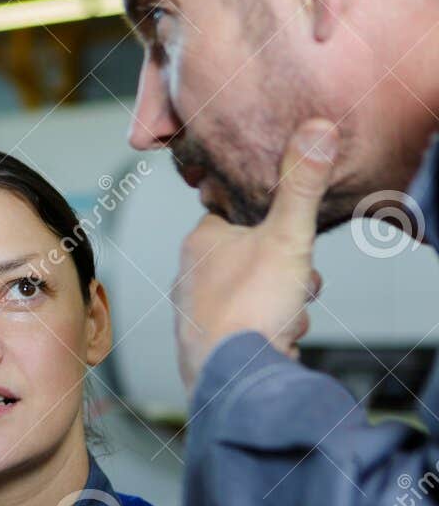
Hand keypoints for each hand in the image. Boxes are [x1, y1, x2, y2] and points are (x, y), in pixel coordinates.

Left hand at [172, 119, 334, 394]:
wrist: (232, 376)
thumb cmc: (250, 305)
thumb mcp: (286, 235)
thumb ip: (301, 185)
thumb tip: (315, 129)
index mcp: (200, 242)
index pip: (233, 212)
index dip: (268, 219)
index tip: (285, 230)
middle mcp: (190, 275)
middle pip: (253, 255)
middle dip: (286, 268)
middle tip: (295, 278)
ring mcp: (196, 312)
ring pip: (258, 292)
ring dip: (283, 301)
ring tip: (285, 311)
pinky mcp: (207, 344)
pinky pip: (252, 325)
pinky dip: (272, 329)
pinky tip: (277, 337)